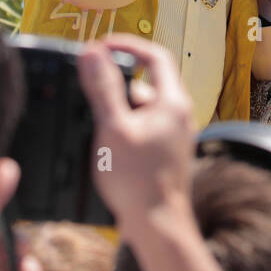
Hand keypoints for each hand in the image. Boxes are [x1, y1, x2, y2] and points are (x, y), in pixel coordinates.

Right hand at [78, 35, 194, 239]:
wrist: (157, 225)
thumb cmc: (137, 181)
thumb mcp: (113, 128)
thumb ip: (103, 88)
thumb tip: (93, 52)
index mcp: (173, 102)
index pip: (154, 56)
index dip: (127, 45)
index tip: (102, 47)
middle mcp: (179, 115)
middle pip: (147, 81)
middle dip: (117, 81)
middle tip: (91, 87)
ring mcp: (175, 134)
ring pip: (143, 106)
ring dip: (120, 107)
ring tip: (98, 125)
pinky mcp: (167, 151)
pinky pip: (144, 126)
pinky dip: (126, 126)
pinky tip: (108, 143)